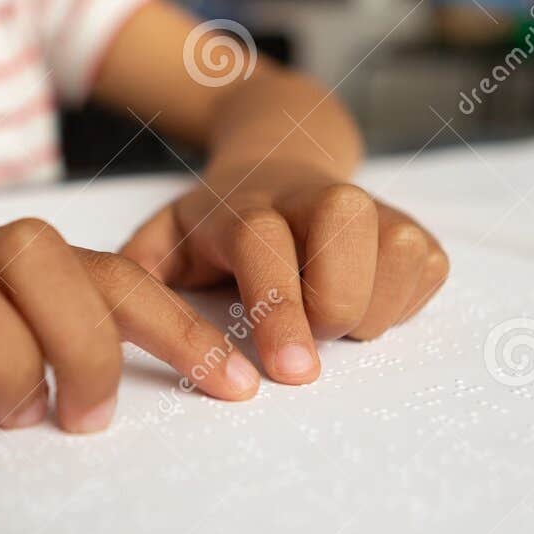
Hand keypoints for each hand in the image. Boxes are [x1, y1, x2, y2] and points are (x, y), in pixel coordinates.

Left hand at [119, 160, 449, 382]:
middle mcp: (311, 195)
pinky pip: (427, 269)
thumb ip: (138, 270)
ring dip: (371, 307)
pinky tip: (361, 304)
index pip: (263, 244)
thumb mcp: (168, 237)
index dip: (279, 307)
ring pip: (398, 251)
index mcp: (244, 206)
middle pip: (346, 227)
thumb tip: (107, 309)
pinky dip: (400, 304)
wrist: (280, 161)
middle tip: (309, 344)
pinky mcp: (414, 227)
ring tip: (331, 321)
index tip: (288, 372)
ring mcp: (371, 206)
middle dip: (335, 301)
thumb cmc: (219, 223)